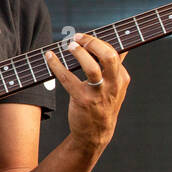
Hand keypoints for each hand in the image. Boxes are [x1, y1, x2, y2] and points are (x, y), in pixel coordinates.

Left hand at [43, 33, 129, 152]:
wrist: (95, 134)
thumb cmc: (102, 105)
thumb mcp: (114, 87)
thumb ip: (114, 68)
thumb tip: (119, 46)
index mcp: (122, 78)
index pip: (114, 52)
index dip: (98, 41)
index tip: (84, 37)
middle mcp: (113, 85)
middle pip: (109, 56)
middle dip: (93, 43)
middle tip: (78, 38)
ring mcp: (99, 93)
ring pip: (92, 68)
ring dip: (78, 53)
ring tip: (68, 46)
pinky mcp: (83, 100)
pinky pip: (68, 78)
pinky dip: (57, 65)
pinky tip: (50, 57)